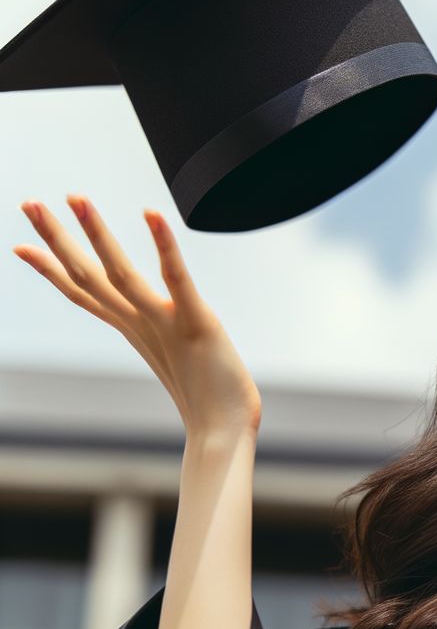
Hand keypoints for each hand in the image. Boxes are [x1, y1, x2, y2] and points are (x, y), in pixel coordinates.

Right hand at [14, 196, 261, 440]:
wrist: (224, 430)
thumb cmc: (210, 398)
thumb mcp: (178, 356)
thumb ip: (166, 338)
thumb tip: (166, 333)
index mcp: (134, 329)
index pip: (85, 294)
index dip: (52, 270)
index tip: (20, 247)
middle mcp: (141, 323)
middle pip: (89, 276)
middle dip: (58, 239)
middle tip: (29, 203)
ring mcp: (165, 322)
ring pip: (120, 273)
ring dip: (97, 233)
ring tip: (76, 198)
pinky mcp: (197, 321)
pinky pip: (177, 278)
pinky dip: (164, 246)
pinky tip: (152, 214)